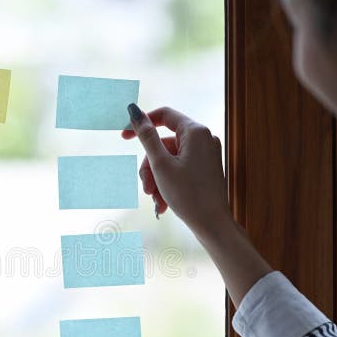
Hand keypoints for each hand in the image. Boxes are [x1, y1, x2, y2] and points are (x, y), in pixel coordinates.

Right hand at [123, 105, 230, 238]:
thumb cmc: (188, 195)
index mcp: (195, 132)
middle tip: (146, 188)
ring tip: (156, 200)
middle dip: (150, 167)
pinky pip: (180, 169)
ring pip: (169, 159)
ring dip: (157, 179)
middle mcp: (204, 139)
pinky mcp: (206, 169)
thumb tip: (134, 111)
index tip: (123, 137)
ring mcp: (206, 155)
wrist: (212, 225)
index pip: (164, 115)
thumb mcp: (160, 165)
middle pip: (164, 144)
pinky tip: (163, 203)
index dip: (142, 124)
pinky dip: (168, 183)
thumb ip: (147, 136)